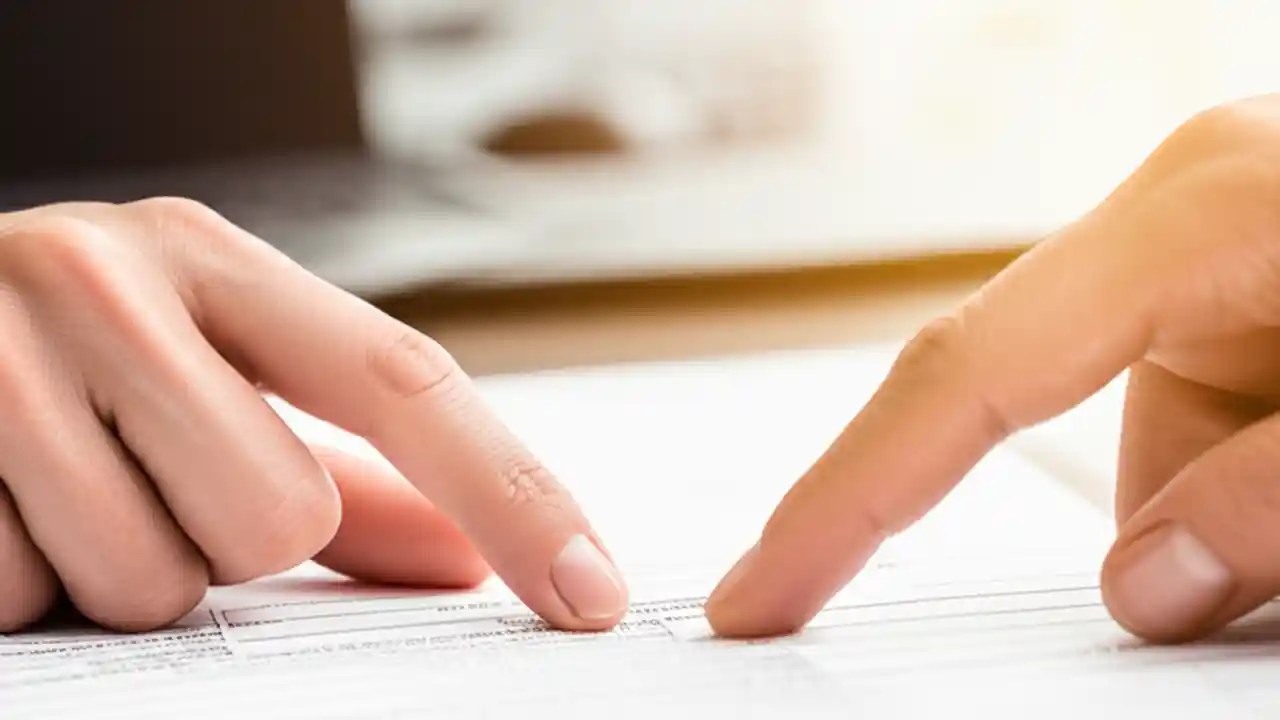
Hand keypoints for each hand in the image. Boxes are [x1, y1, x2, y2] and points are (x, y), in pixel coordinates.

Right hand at [0, 199, 625, 631]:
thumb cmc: (64, 354)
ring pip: (156, 579)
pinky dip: (23, 583)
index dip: (512, 494)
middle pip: (281, 516)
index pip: (404, 385)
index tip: (585, 587)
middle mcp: (108, 280)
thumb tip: (467, 553)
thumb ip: (339, 469)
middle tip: (147, 476)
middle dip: (225, 536)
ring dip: (123, 567)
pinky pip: (26, 596)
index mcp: (208, 259)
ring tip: (64, 485)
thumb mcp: (202, 372)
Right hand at [707, 94, 1279, 642]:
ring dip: (1215, 504)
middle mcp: (1180, 211)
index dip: (842, 496)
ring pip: (1137, 410)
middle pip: (1051, 404)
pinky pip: (1198, 388)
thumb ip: (1259, 507)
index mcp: (1191, 218)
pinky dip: (1240, 470)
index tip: (761, 589)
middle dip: (1136, 526)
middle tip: (1227, 601)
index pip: (955, 377)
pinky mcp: (1257, 260)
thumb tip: (1149, 588)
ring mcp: (1220, 231)